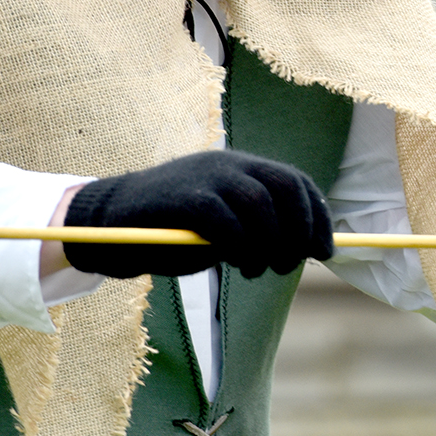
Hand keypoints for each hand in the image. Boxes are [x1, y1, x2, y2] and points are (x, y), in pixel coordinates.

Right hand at [63, 150, 331, 280]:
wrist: (110, 228)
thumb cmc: (172, 233)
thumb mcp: (225, 229)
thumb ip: (260, 230)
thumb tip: (306, 248)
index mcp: (243, 168)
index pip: (296, 182)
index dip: (318, 216)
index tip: (325, 251)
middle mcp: (229, 165)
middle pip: (285, 187)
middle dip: (299, 230)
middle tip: (291, 264)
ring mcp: (205, 177)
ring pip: (258, 204)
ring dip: (269, 244)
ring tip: (258, 270)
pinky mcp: (183, 198)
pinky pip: (224, 220)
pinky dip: (239, 245)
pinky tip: (237, 262)